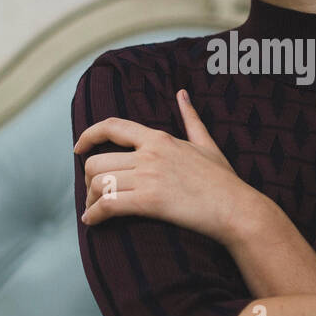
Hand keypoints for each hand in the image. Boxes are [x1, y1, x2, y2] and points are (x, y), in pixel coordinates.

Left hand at [73, 88, 253, 245]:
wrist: (236, 209)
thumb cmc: (223, 180)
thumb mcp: (206, 143)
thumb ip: (190, 118)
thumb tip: (182, 94)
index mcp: (159, 138)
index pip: (112, 126)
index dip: (89, 135)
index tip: (79, 148)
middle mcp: (150, 154)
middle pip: (96, 161)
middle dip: (87, 179)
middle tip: (92, 193)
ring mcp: (149, 177)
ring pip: (99, 183)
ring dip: (89, 200)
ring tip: (93, 210)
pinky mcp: (150, 202)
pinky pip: (108, 205)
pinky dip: (95, 215)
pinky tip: (93, 222)